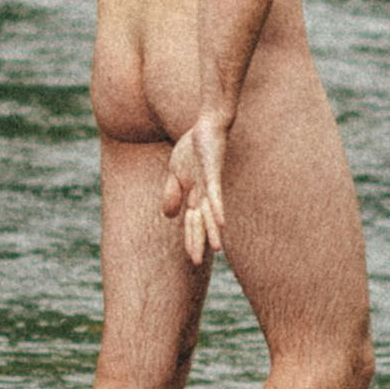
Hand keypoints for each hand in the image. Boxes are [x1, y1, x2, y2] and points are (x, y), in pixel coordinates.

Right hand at [162, 114, 230, 264]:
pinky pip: (215, 192)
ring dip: (213, 230)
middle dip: (199, 241)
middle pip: (201, 222)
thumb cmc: (194, 149)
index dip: (192, 239)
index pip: (193, 222)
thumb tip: (169, 216)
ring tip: (217, 248)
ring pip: (211, 212)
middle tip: (197, 263)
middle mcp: (205, 193)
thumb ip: (172, 193)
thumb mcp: (175, 172)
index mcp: (195, 195)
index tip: (193, 260)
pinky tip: (221, 221)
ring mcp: (210, 183)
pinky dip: (217, 207)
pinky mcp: (214, 172)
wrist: (208, 125)